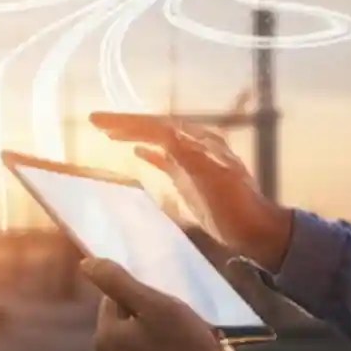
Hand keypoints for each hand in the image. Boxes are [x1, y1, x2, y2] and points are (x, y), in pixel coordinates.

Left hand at [82, 257, 237, 350]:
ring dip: (154, 338)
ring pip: (137, 345)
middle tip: (175, 320)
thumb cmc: (183, 345)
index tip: (164, 302)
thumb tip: (86, 263)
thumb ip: (117, 282)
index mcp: (104, 338)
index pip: (114, 300)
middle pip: (125, 324)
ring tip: (181, 339)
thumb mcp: (154, 305)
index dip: (140, 296)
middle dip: (146, 317)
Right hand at [90, 111, 292, 270]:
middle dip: (126, 123)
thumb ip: (189, 155)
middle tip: (95, 121)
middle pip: (155, 128)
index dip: (128, 121)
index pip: (157, 125)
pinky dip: (150, 153)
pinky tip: (135, 152)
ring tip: (108, 133)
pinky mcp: (192, 179)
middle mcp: (195, 146)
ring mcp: (193, 162)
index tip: (99, 120)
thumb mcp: (213, 179)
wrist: (255, 230)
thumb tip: (165, 132)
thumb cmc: (236, 206)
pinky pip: (166, 159)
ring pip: (158, 141)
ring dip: (134, 134)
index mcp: (199, 142)